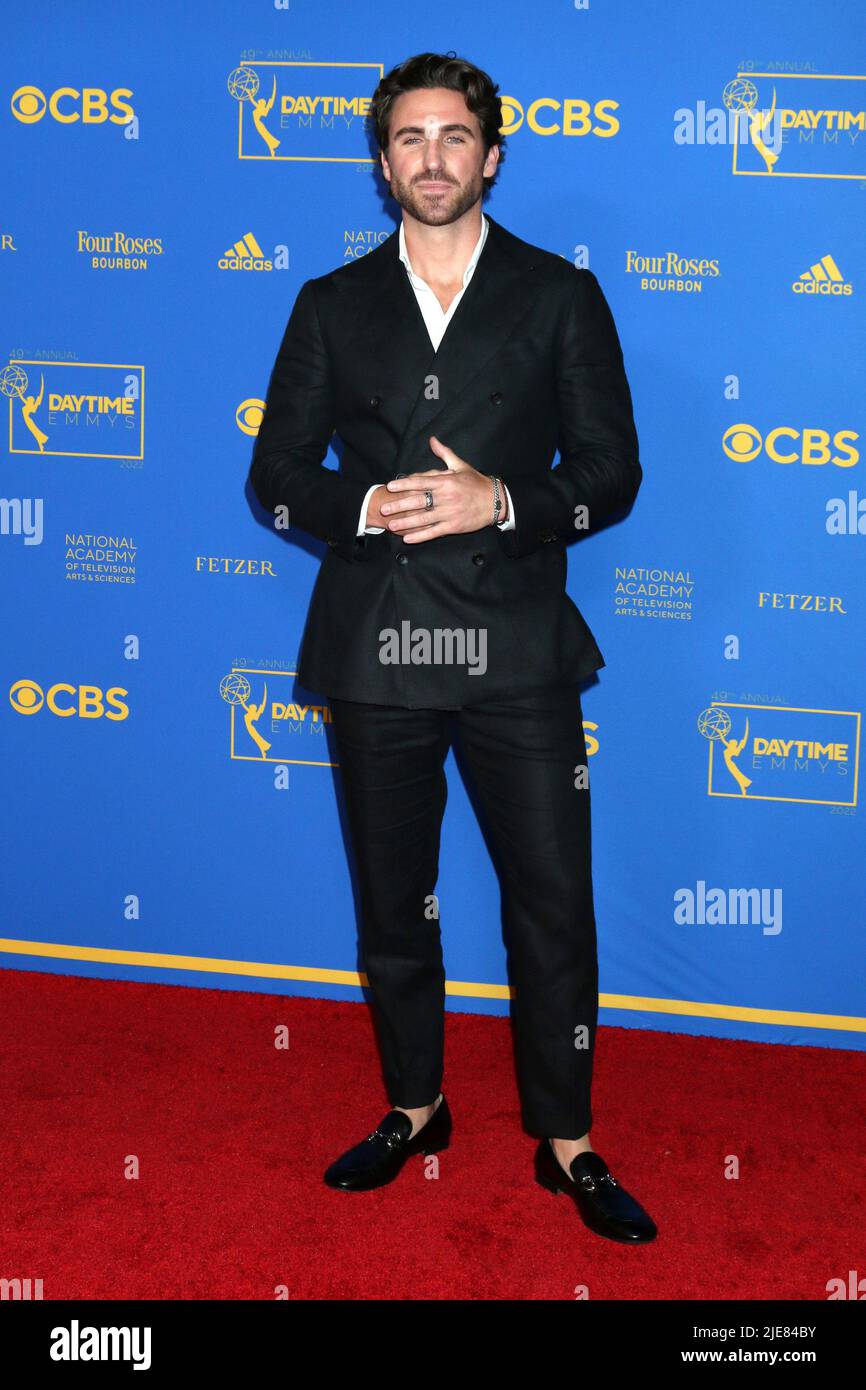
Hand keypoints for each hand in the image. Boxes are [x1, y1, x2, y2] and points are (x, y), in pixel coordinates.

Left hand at [378, 436, 505, 542]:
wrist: (495, 501)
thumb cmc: (476, 482)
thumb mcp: (460, 465)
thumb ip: (444, 453)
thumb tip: (432, 440)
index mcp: (446, 481)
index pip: (421, 482)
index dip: (404, 484)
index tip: (390, 486)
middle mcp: (446, 497)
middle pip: (418, 502)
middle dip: (400, 506)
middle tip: (384, 509)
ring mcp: (450, 513)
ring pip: (424, 519)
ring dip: (406, 523)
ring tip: (391, 526)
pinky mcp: (454, 526)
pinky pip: (434, 532)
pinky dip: (420, 536)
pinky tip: (408, 539)